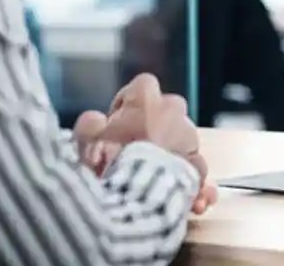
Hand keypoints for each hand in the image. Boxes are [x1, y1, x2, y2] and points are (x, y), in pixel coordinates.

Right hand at [74, 75, 217, 213]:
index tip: (118, 121)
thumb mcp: (85, 142)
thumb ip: (88, 126)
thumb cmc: (107, 165)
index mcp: (146, 100)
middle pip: (168, 110)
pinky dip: (187, 176)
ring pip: (183, 138)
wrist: (136, 197)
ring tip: (150, 174)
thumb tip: (95, 120)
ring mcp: (189, 138)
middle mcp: (173, 112)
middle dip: (155, 124)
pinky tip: (175, 190)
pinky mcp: (198, 165)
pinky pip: (194, 167)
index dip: (130, 102)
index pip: (142, 85)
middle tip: (136, 146)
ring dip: (170, 150)